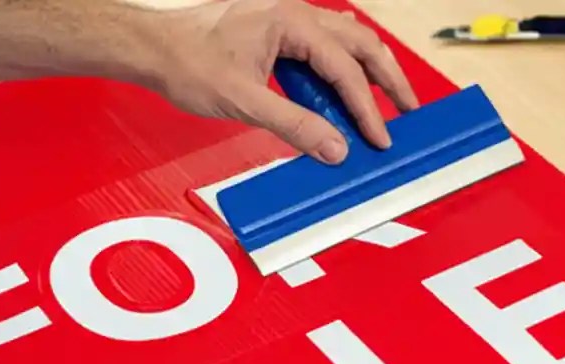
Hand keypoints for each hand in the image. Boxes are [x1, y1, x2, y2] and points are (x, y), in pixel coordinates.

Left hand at [140, 0, 419, 163]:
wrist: (154, 49)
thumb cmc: (188, 63)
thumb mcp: (243, 102)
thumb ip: (294, 126)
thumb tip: (335, 148)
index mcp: (291, 22)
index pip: (345, 69)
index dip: (366, 109)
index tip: (379, 140)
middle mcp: (296, 14)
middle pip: (363, 44)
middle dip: (389, 80)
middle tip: (410, 113)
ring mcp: (290, 19)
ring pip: (349, 41)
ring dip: (372, 72)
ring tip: (388, 104)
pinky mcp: (281, 31)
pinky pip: (328, 46)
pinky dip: (346, 69)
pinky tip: (349, 91)